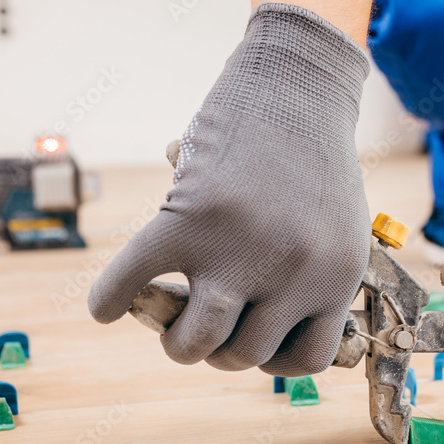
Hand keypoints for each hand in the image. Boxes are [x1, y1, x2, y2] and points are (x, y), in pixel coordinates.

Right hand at [88, 3, 370, 375]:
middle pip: (243, 355)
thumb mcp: (338, 228)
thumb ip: (310, 280)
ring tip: (169, 325)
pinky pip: (133, 280)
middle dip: (219, 351)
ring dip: (177, 344)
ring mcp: (238, 248)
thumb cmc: (316, 159)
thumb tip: (257, 327)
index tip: (253, 339)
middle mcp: (292, 272)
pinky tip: (105, 308)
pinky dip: (110, 299)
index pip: (305, 360)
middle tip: (204, 325)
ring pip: (196, 341)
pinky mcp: (187, 218)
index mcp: (336, 277)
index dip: (272, 360)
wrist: (296, 84)